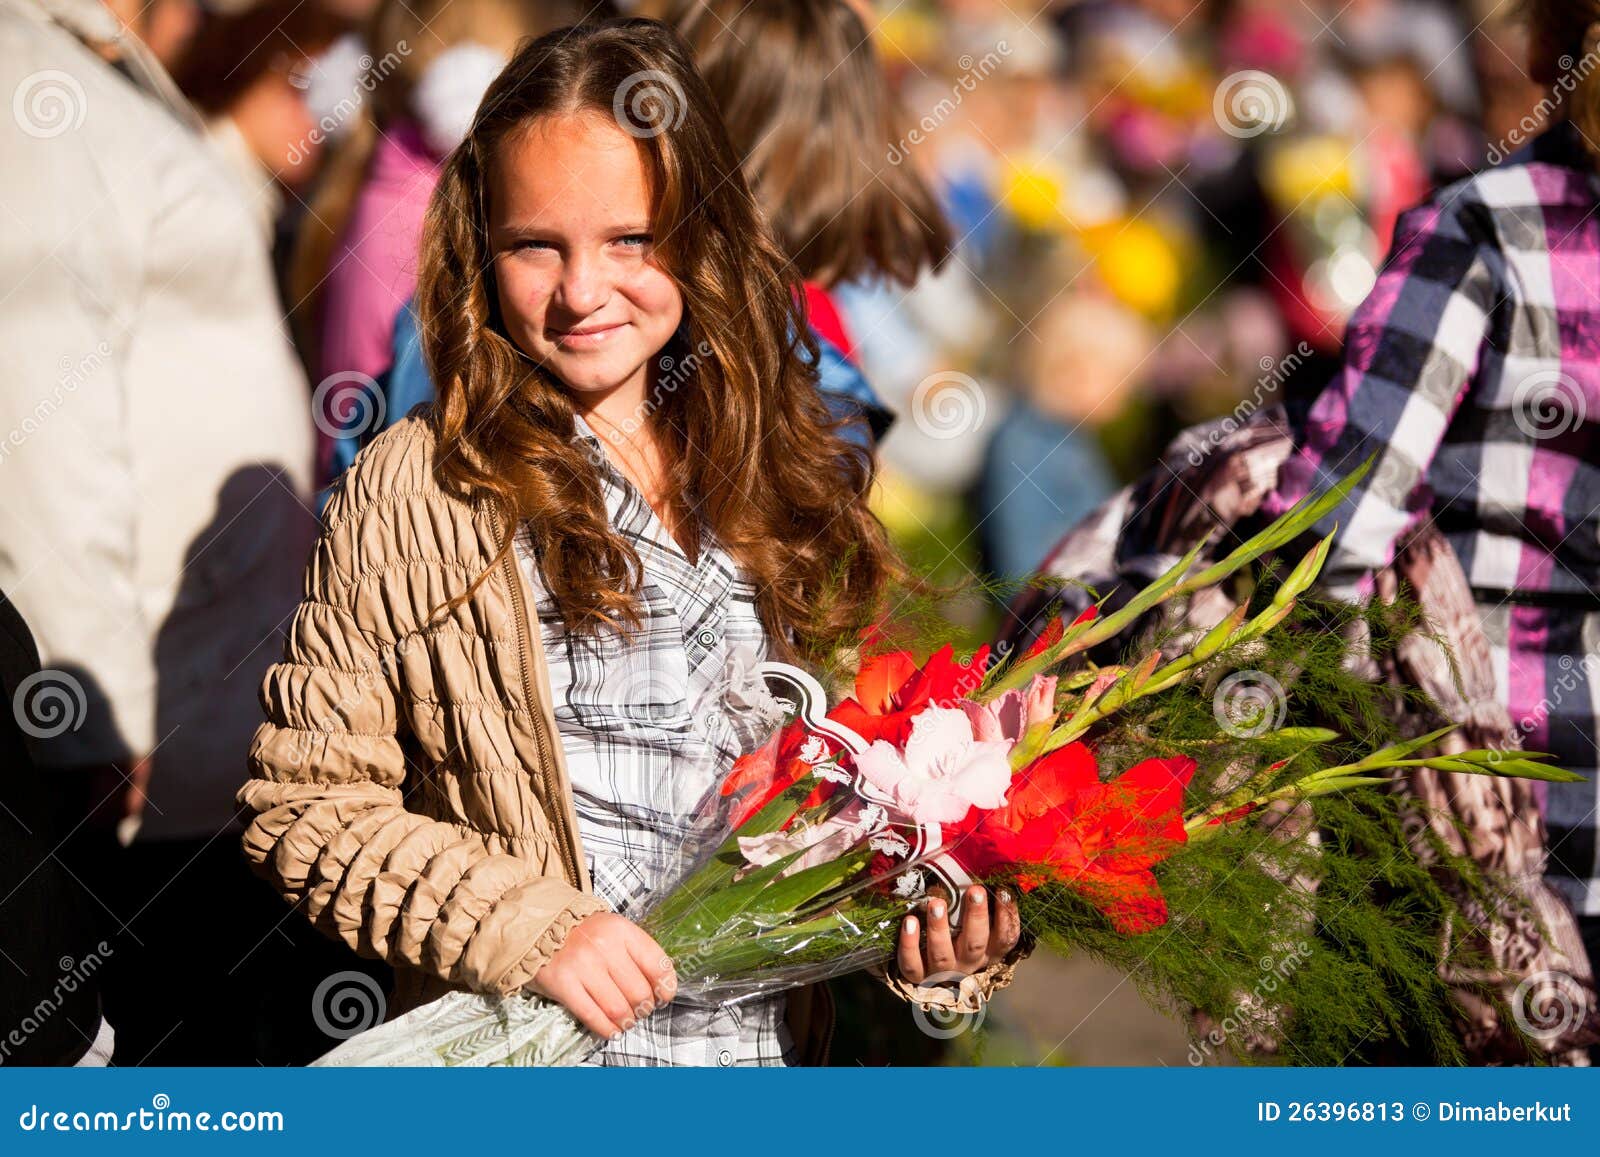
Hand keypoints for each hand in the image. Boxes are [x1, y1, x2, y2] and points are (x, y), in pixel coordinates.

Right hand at [527, 912, 677, 1038]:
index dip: (665, 989)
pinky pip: (592, 1016)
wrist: (541, 927)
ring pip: (618, 1008)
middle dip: (644, 1009)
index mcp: (622, 930)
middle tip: (639, 1010)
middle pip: (639, 992)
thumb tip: (659, 988)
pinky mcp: (563, 983)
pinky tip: (611, 1029)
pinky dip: (606, 1029)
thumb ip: (636, 953)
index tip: (662, 997)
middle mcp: (604, 946)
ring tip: (625, 1021)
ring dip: (626, 1021)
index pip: (658, 966)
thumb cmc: (582, 933)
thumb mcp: (613, 931)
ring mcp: (583, 965)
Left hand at [895, 885, 1019, 986]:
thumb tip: (984, 865)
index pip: (1004, 938)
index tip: (1004, 890)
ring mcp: (942, 973)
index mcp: (986, 952)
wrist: (923, 971)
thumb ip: (977, 902)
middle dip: (976, 916)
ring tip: (936, 904)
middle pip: (975, 944)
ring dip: (939, 929)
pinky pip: (912, 964)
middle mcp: (967, 964)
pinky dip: (910, 944)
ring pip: (942, 955)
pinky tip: (909, 922)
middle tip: (975, 890)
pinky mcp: (917, 977)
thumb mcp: (969, 923)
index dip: (1007, 916)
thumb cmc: (953, 934)